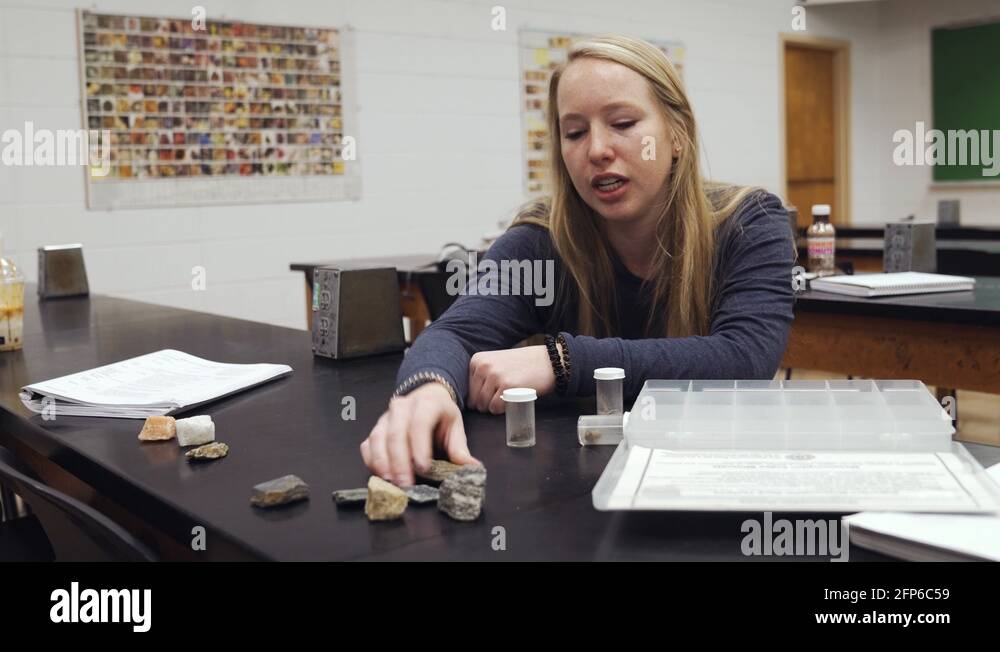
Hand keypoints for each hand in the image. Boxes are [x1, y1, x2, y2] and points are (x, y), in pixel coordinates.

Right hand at [360, 382, 478, 486]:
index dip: (419, 446)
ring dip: (383, 463)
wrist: (426, 398)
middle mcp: (402, 407)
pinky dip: (371, 461)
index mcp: (427, 403)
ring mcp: (386, 417)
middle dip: (399, 461)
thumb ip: (460, 449)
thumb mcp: (455, 428)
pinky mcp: (376, 429)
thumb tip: (472, 468)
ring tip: (391, 483)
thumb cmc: (441, 417)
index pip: (420, 423)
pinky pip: (368, 444)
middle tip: (405, 484)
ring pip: (378, 439)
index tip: (423, 468)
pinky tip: (380, 476)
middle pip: (396, 433)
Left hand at [468, 345, 556, 413]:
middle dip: (486, 405)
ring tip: (507, 398)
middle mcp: (483, 366)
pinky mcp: (507, 386)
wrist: (549, 361)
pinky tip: (512, 401)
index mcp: (477, 360)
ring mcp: (495, 375)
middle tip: (502, 399)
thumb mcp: (496, 363)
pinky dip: (502, 410)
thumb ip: (481, 376)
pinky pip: (496, 408)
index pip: (467, 390)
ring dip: (494, 408)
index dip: (479, 397)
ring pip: (484, 405)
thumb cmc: (523, 365)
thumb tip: (469, 403)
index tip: (493, 393)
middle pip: (474, 400)